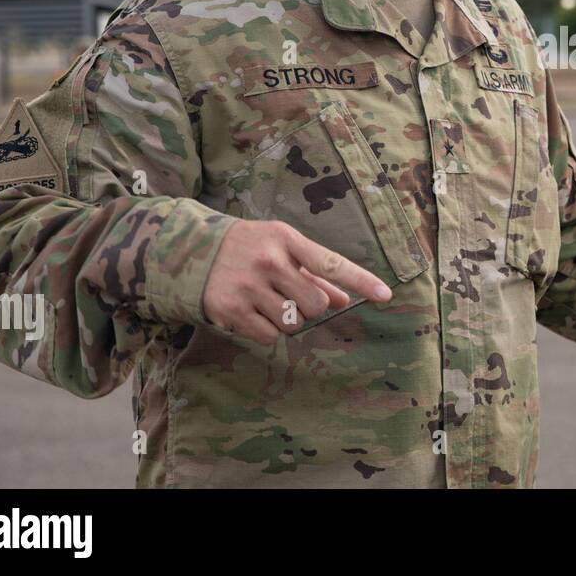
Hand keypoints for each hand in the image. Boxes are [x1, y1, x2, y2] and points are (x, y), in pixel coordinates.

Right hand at [203, 219, 391, 344]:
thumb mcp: (282, 247)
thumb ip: (314, 272)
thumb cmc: (250, 247)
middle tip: (292, 295)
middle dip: (311, 306)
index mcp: (286, 240)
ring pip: (293, 323)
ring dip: (288, 319)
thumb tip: (344, 299)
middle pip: (316, 304)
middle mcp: (268, 261)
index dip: (361, 281)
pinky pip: (269, 336)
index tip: (385, 295)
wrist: (189, 250)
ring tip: (268, 301)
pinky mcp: (231, 310)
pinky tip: (253, 311)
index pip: (331, 263)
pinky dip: (267, 330)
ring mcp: (248, 286)